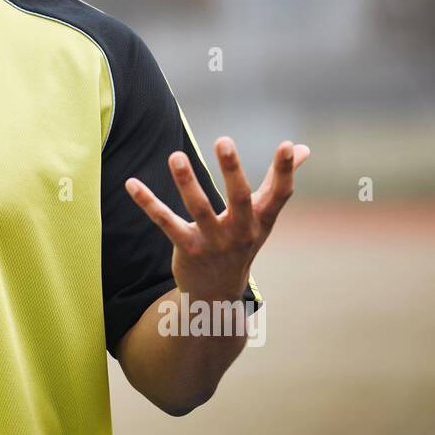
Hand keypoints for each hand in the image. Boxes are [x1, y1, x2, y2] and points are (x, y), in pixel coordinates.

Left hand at [124, 137, 309, 302]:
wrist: (219, 293)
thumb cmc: (243, 242)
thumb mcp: (263, 216)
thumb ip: (279, 180)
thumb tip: (304, 147)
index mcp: (261, 220)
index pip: (279, 194)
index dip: (285, 171)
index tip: (287, 145)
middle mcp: (241, 231)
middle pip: (239, 198)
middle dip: (232, 170)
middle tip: (224, 140)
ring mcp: (214, 242)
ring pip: (199, 209)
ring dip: (187, 182)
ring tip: (175, 156)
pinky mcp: (187, 248)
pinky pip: (166, 222)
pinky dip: (148, 203)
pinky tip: (131, 183)